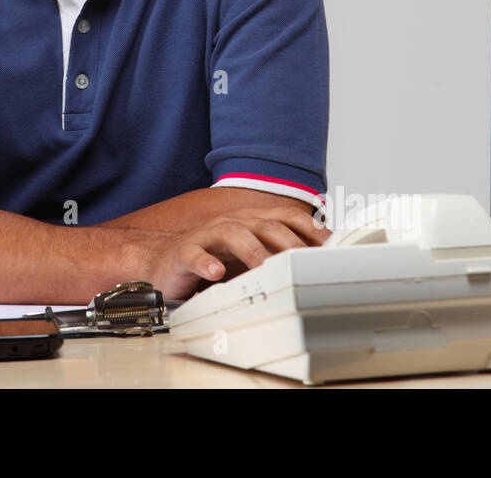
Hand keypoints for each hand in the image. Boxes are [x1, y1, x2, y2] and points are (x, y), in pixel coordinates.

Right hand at [135, 205, 330, 300]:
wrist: (161, 261)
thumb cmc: (210, 259)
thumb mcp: (248, 257)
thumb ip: (275, 256)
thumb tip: (317, 266)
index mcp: (249, 221)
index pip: (285, 216)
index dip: (308, 227)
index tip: (330, 245)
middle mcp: (231, 223)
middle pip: (264, 225)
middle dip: (287, 242)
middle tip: (305, 263)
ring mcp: (206, 236)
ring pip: (233, 234)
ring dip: (252, 250)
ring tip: (265, 267)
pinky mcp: (183, 253)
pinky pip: (194, 255)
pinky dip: (205, 262)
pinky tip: (215, 273)